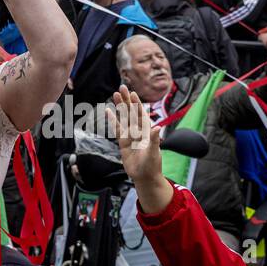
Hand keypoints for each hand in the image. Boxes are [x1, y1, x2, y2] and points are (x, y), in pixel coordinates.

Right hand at [105, 87, 170, 214]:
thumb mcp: (154, 152)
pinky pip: (117, 128)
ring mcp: (130, 135)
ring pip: (123, 117)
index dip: (137, 103)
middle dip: (127, 100)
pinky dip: (113, 120)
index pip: (141, 114)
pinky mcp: (123, 142)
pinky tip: (108, 111)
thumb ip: (154, 140)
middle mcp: (139, 131)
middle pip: (131, 112)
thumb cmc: (152, 165)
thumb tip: (158, 128)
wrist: (144, 177)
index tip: (132, 93)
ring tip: (115, 95)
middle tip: (121, 88)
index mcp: (147, 131)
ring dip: (120, 106)